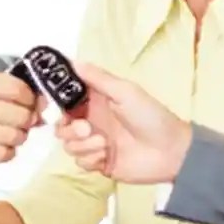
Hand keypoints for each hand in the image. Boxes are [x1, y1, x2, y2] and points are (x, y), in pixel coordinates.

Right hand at [0, 71, 44, 162]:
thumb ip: (13, 88)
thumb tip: (43, 105)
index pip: (19, 91)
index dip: (31, 98)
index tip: (30, 101)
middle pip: (21, 116)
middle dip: (29, 118)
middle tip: (23, 118)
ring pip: (16, 136)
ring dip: (20, 135)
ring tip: (12, 130)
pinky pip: (5, 154)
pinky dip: (9, 150)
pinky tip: (2, 143)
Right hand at [55, 62, 191, 183]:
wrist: (169, 152)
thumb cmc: (149, 116)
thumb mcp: (125, 92)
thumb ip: (97, 78)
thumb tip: (72, 61)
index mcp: (95, 101)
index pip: (65, 99)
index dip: (57, 102)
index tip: (54, 104)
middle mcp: (91, 121)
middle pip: (61, 125)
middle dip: (69, 129)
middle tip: (87, 129)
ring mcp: (93, 143)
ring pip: (68, 145)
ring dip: (83, 145)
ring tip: (104, 144)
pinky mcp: (98, 163)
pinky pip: (79, 162)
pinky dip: (91, 159)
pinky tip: (107, 156)